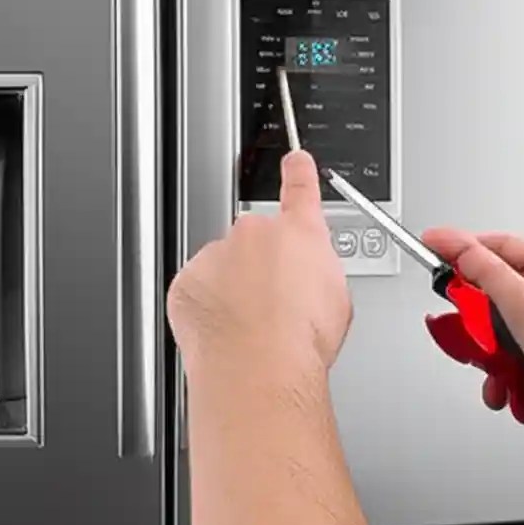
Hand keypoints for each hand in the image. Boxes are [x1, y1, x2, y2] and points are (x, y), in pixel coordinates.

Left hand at [167, 151, 350, 384]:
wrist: (259, 365)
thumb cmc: (300, 340)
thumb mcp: (336, 300)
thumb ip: (318, 274)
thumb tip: (310, 281)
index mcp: (298, 235)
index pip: (300, 190)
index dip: (298, 173)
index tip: (295, 159)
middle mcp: (254, 234)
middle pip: (254, 242)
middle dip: (259, 268)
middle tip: (270, 308)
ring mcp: (216, 255)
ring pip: (221, 268)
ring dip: (231, 291)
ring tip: (248, 329)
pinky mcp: (187, 281)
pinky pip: (195, 291)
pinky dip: (205, 309)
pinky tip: (224, 333)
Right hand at [421, 229, 523, 440]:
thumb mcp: (522, 301)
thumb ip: (483, 270)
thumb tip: (458, 245)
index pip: (498, 247)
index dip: (461, 247)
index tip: (432, 247)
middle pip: (493, 293)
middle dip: (475, 316)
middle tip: (469, 322)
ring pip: (495, 332)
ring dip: (488, 352)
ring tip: (495, 360)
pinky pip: (506, 361)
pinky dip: (500, 376)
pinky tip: (507, 383)